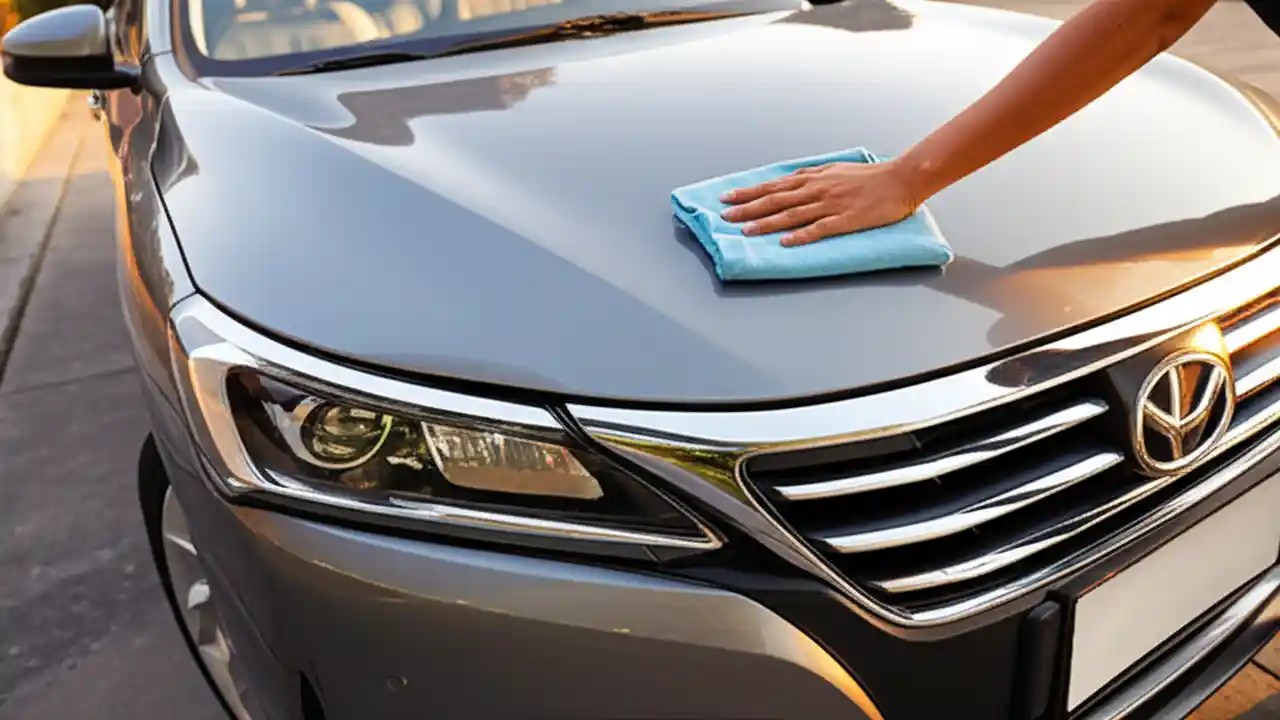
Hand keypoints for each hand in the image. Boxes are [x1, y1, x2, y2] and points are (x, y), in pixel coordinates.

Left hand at [719, 160, 922, 245]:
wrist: (901, 179)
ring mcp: (830, 205)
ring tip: (746, 231)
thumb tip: (788, 183)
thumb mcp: (834, 170)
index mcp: (813, 178)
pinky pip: (819, 229)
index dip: (748, 193)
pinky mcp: (846, 219)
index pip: (773, 186)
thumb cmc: (869, 176)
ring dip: (767, 223)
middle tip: (725, 217)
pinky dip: (801, 236)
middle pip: (776, 200)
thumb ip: (810, 178)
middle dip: (748, 209)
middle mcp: (817, 189)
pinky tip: (785, 242)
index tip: (727, 198)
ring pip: (792, 215)